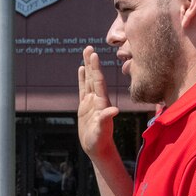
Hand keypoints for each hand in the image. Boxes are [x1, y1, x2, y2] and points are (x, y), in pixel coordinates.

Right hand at [78, 46, 120, 160]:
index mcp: (102, 103)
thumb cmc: (99, 141)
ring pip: (89, 80)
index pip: (98, 82)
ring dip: (87, 66)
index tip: (94, 55)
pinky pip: (83, 88)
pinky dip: (82, 78)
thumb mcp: (102, 131)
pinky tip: (81, 69)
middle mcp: (98, 99)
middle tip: (88, 47)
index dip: (96, 69)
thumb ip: (106, 120)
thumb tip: (114, 110)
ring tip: (86, 52)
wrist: (97, 148)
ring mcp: (91, 102)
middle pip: (94, 77)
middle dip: (91, 62)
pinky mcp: (85, 106)